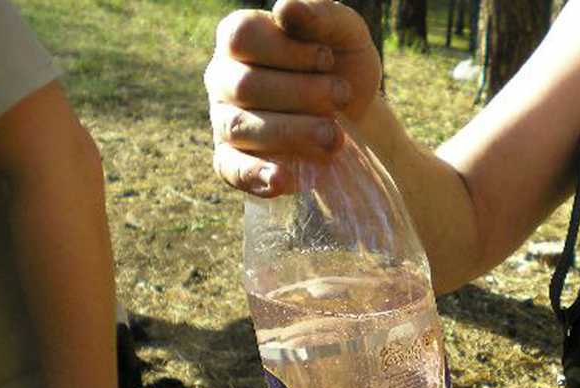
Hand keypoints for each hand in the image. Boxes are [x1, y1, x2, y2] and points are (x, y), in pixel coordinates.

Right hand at [204, 0, 382, 196]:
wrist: (356, 116)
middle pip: (245, 85)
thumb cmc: (342, 66)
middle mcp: (223, 77)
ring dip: (292, 133)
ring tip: (334, 137)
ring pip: (241, 127)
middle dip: (302, 94)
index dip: (288, 51)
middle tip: (342, 97)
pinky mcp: (232, 160)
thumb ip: (321, 15)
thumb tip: (286, 9)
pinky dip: (257, 175)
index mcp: (239, 36)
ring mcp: (224, 120)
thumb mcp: (345, 34)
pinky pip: (231, 169)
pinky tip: (284, 179)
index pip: (242, 37)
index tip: (327, 59)